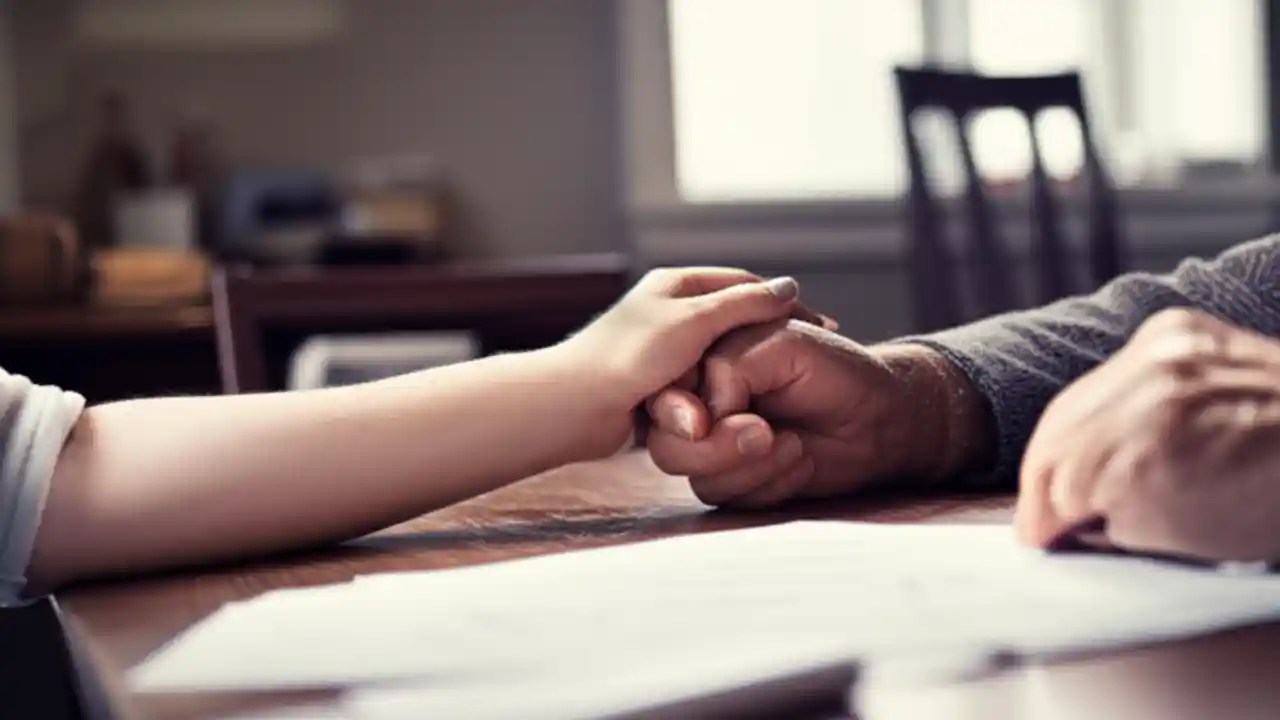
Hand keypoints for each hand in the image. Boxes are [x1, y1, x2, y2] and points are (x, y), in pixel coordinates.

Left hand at [560, 267, 831, 455]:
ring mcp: (661, 351)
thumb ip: (745, 305)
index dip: (783, 302)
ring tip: (787, 383)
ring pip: (719, 358)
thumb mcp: (695, 322)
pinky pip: (702, 386)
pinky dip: (724, 394)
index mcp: (675, 285)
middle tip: (808, 355)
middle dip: (770, 337)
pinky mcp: (655, 386)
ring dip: (747, 369)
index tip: (821, 323)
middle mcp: (668, 312)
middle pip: (733, 321)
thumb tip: (789, 286)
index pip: (744, 285)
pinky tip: (749, 403)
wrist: (575, 405)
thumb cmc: (631, 357)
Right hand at [644, 321, 991, 506]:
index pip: (661, 394)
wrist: (880, 417)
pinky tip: (801, 461)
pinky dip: (770, 483)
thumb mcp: (783, 344)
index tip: (705, 422)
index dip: (676, 413)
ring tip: (794, 443)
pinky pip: (731, 499)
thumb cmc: (836, 370)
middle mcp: (703, 409)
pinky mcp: (740, 483)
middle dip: (715, 448)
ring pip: (698, 477)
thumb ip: (731, 365)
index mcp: (704, 364)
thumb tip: (704, 412)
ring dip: (751, 466)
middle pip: (668, 446)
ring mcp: (717, 450)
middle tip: (764, 433)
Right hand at [1017, 308, 1279, 561]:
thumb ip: (1117, 526)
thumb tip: (1069, 522)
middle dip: (1041, 488)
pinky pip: (1102, 378)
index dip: (1042, 520)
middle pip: (1055, 444)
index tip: (1037, 539)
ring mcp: (1160, 353)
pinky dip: (1091, 414)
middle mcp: (1148, 394)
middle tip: (1039, 519)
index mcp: (1151, 457)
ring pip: (1071, 406)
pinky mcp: (1171, 330)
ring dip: (1057, 452)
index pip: (1059, 489)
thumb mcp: (1193, 542)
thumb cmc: (1275, 498)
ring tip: (1060, 484)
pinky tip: (1093, 441)